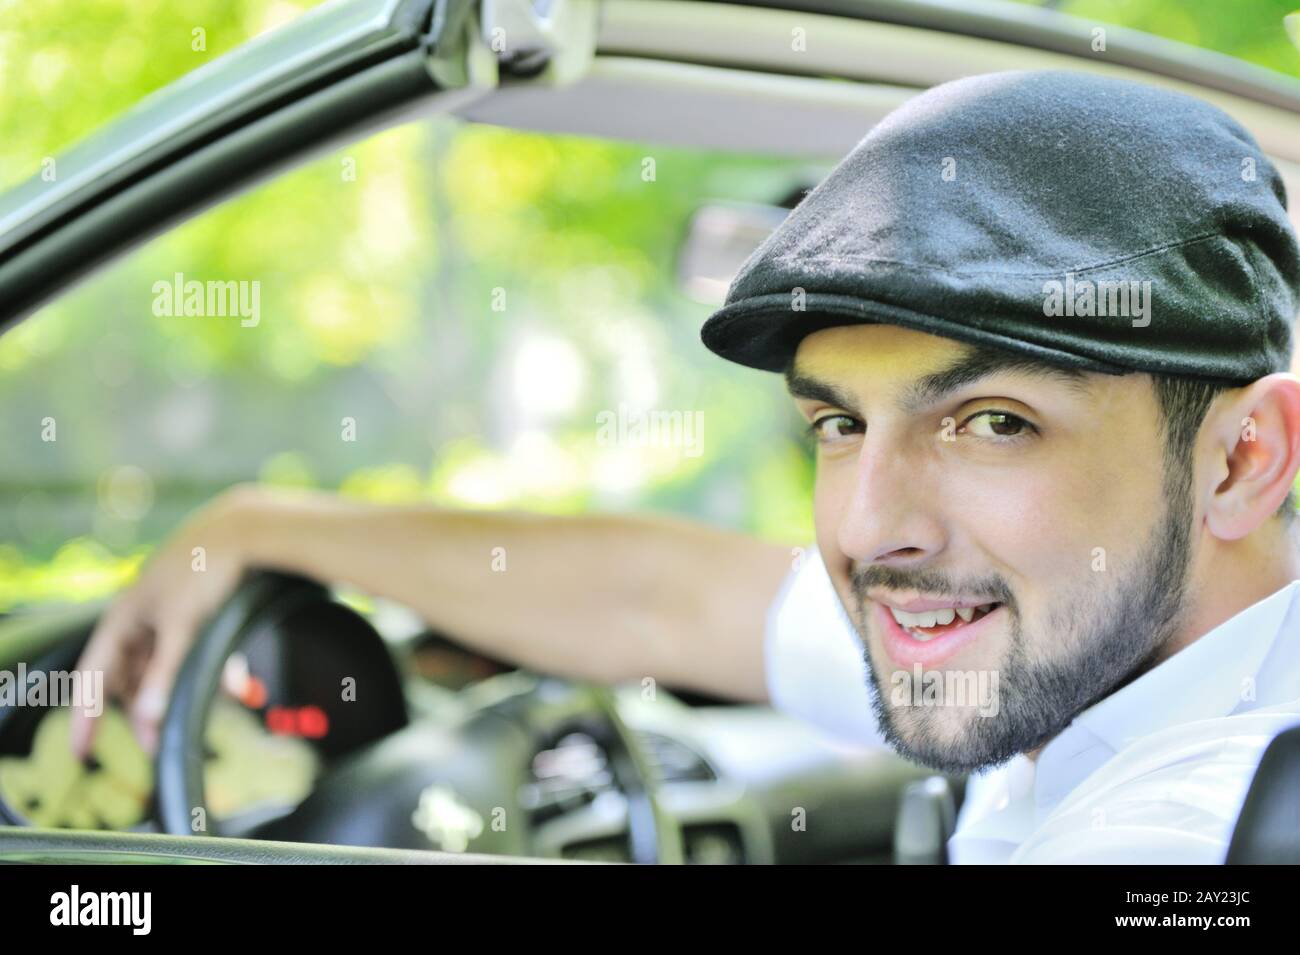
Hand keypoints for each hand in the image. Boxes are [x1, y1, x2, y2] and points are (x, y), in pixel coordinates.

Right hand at [69, 486, 256, 760]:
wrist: (246, 530)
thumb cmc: (205, 570)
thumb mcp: (183, 626)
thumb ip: (165, 673)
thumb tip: (148, 718)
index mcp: (123, 618)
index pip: (94, 677)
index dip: (86, 716)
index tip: (83, 752)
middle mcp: (140, 618)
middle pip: (131, 677)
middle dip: (145, 710)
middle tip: (157, 745)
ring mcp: (168, 614)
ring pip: (166, 667)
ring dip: (180, 691)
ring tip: (199, 717)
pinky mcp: (197, 612)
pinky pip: (195, 653)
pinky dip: (211, 671)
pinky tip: (234, 686)